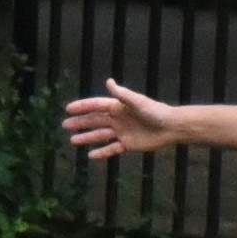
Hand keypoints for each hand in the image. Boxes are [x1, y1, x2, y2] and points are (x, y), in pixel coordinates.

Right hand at [64, 79, 184, 158]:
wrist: (171, 127)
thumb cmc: (155, 111)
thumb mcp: (137, 102)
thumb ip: (122, 94)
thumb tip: (108, 81)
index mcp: (118, 107)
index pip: (96, 105)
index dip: (83, 106)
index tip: (68, 109)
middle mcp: (118, 119)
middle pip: (95, 121)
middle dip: (80, 122)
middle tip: (64, 125)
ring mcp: (122, 132)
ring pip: (100, 135)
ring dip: (87, 137)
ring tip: (73, 141)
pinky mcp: (128, 144)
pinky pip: (112, 149)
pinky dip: (102, 152)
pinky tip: (91, 156)